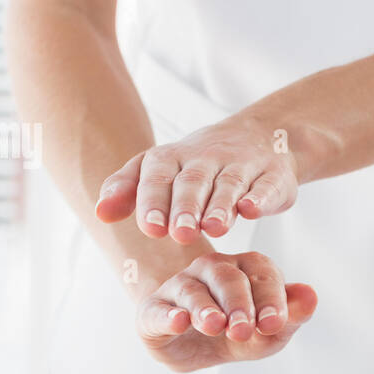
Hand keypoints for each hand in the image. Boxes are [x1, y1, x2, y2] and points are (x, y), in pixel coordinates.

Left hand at [96, 111, 299, 243]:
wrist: (261, 139)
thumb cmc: (199, 167)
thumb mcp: (159, 171)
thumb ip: (128, 190)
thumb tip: (100, 215)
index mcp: (172, 158)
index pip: (157, 176)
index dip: (154, 201)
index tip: (151, 227)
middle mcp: (206, 158)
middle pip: (192, 181)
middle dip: (186, 207)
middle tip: (180, 234)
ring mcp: (242, 165)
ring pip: (229, 184)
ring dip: (220, 206)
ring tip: (214, 228)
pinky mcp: (273, 176)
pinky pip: (266, 185)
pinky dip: (260, 197)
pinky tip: (252, 209)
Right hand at [137, 251, 316, 372]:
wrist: (194, 350)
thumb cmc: (237, 332)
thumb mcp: (269, 332)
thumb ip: (291, 316)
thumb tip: (312, 296)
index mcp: (246, 268)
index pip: (262, 274)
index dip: (271, 298)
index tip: (275, 323)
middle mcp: (212, 269)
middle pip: (228, 277)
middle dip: (239, 303)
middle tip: (244, 329)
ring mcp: (181, 287)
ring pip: (193, 291)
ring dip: (206, 308)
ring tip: (215, 325)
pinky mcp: (153, 310)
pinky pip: (159, 310)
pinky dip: (168, 316)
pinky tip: (179, 322)